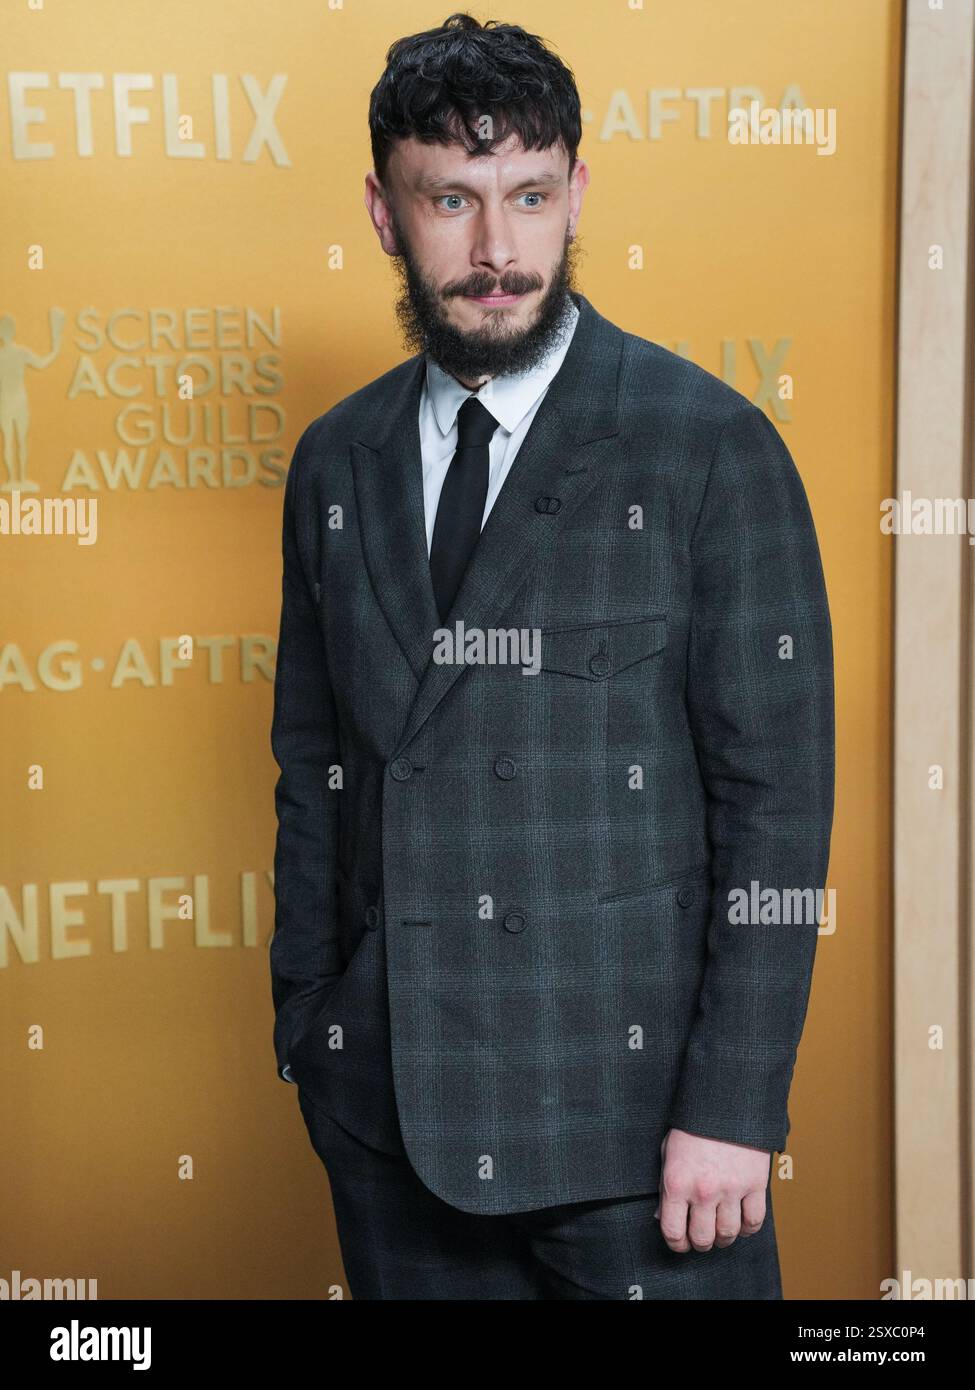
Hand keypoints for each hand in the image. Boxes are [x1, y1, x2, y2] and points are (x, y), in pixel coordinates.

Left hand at [655, 1127, 770, 1252]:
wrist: (725, 1102)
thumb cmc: (693, 1127)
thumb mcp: (668, 1153)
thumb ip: (665, 1187)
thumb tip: (662, 1218)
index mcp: (677, 1183)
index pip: (673, 1232)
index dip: (676, 1244)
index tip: (681, 1242)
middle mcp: (703, 1190)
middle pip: (703, 1239)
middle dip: (700, 1243)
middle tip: (701, 1237)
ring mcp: (731, 1189)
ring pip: (728, 1234)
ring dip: (723, 1238)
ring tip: (720, 1231)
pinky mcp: (755, 1184)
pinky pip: (754, 1221)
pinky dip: (747, 1228)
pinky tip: (741, 1222)